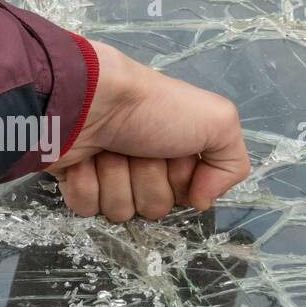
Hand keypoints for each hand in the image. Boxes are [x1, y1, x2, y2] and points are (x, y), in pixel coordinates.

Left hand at [47, 40, 248, 220]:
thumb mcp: (219, 120)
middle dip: (146, 177)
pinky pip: (86, 207)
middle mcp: (143, 166)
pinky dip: (86, 182)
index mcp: (176, 155)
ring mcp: (107, 176)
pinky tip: (85, 157)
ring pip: (119, 210)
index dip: (180, 178)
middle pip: (152, 207)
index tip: (173, 150)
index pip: (185, 197)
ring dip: (115, 177)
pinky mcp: (73, 181)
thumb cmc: (154, 107)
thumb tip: (201, 202)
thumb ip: (232, 164)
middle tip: (137, 146)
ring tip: (108, 147)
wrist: (93, 96)